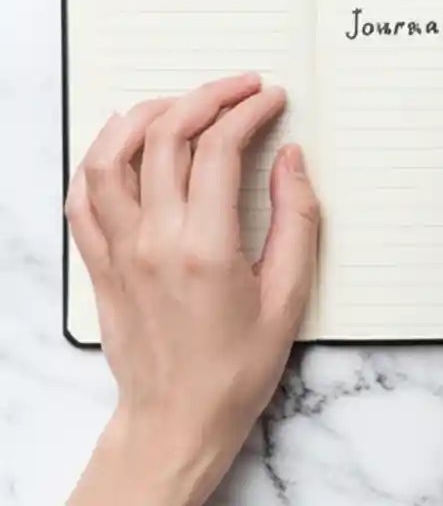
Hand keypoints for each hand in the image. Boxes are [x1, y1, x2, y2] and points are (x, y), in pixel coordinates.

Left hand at [66, 74, 319, 505]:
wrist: (179, 417)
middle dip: (206, 97)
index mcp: (205, 248)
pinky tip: (124, 143)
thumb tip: (291, 160)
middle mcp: (154, 241)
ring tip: (180, 102)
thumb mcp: (288, 296)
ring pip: (111, 156)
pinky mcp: (100, 263)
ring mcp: (119, 250)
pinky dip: (100, 157)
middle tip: (239, 88)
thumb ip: (295, 221)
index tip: (269, 100)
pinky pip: (84, 195)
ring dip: (146, 115)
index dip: (247, 112)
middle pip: (165, 137)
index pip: (218, 149)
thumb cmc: (237, 367)